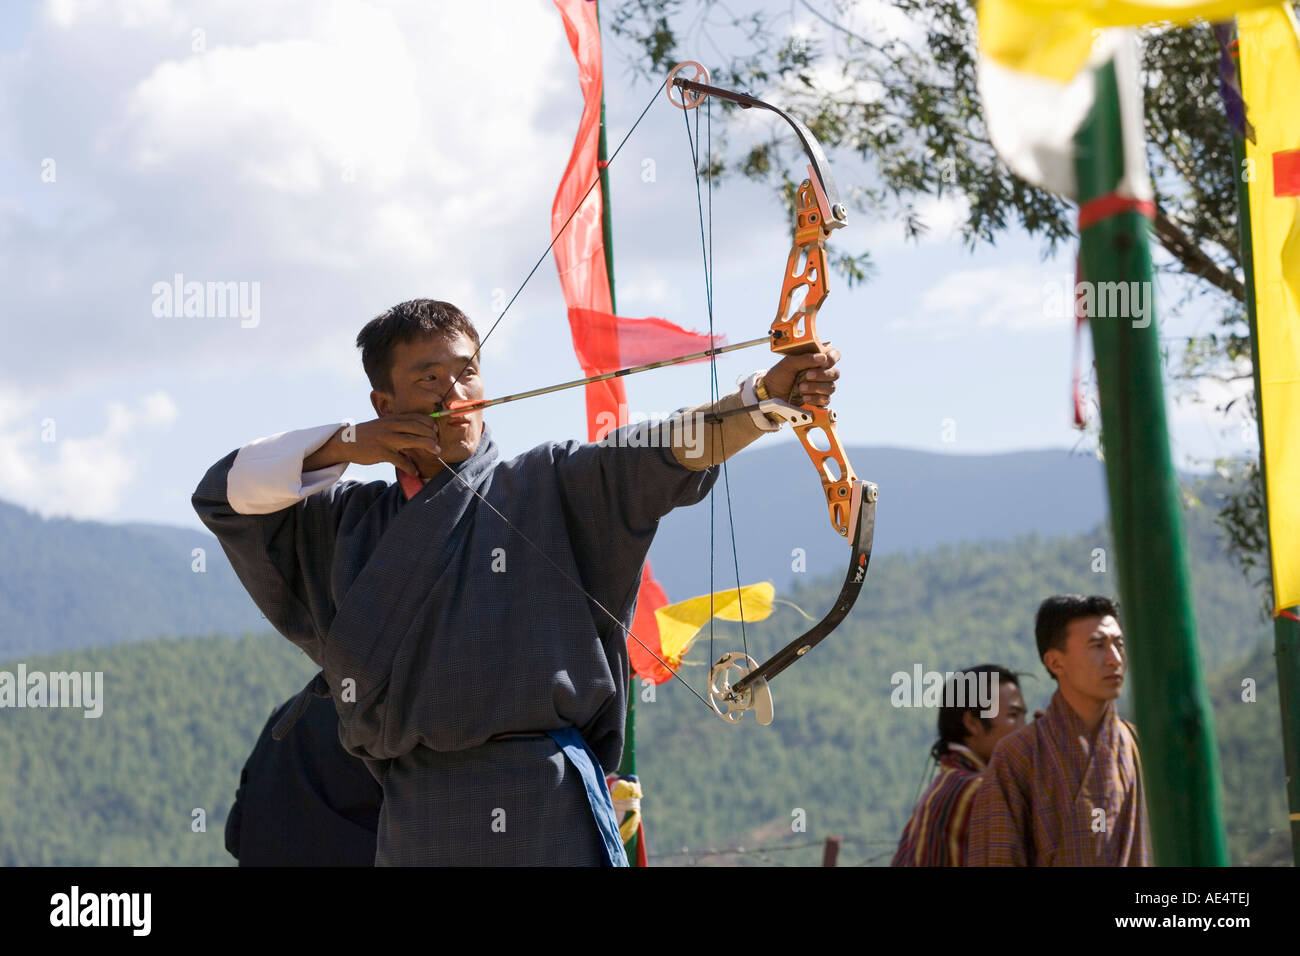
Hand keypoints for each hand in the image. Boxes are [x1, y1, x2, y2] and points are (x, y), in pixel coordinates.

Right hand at [304, 415, 441, 476]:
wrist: (346, 442)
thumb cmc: (368, 435)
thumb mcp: (384, 425)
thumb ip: (399, 426)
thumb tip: (418, 432)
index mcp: (393, 419)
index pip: (417, 418)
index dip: (430, 424)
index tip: (436, 432)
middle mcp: (391, 426)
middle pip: (419, 427)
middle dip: (432, 436)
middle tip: (438, 445)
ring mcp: (386, 439)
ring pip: (413, 440)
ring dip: (428, 447)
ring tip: (436, 453)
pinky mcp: (381, 452)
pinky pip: (400, 460)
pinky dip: (410, 467)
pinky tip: (415, 472)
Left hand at [762, 344, 840, 406]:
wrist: (771, 394)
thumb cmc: (779, 376)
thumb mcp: (788, 363)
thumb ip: (805, 358)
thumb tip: (822, 357)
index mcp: (816, 359)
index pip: (834, 355)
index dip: (833, 357)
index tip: (825, 360)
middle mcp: (821, 372)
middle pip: (835, 373)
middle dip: (822, 374)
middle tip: (807, 375)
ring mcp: (821, 387)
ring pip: (831, 387)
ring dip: (816, 387)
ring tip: (801, 387)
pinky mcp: (819, 400)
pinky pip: (826, 400)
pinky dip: (815, 398)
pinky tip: (804, 397)